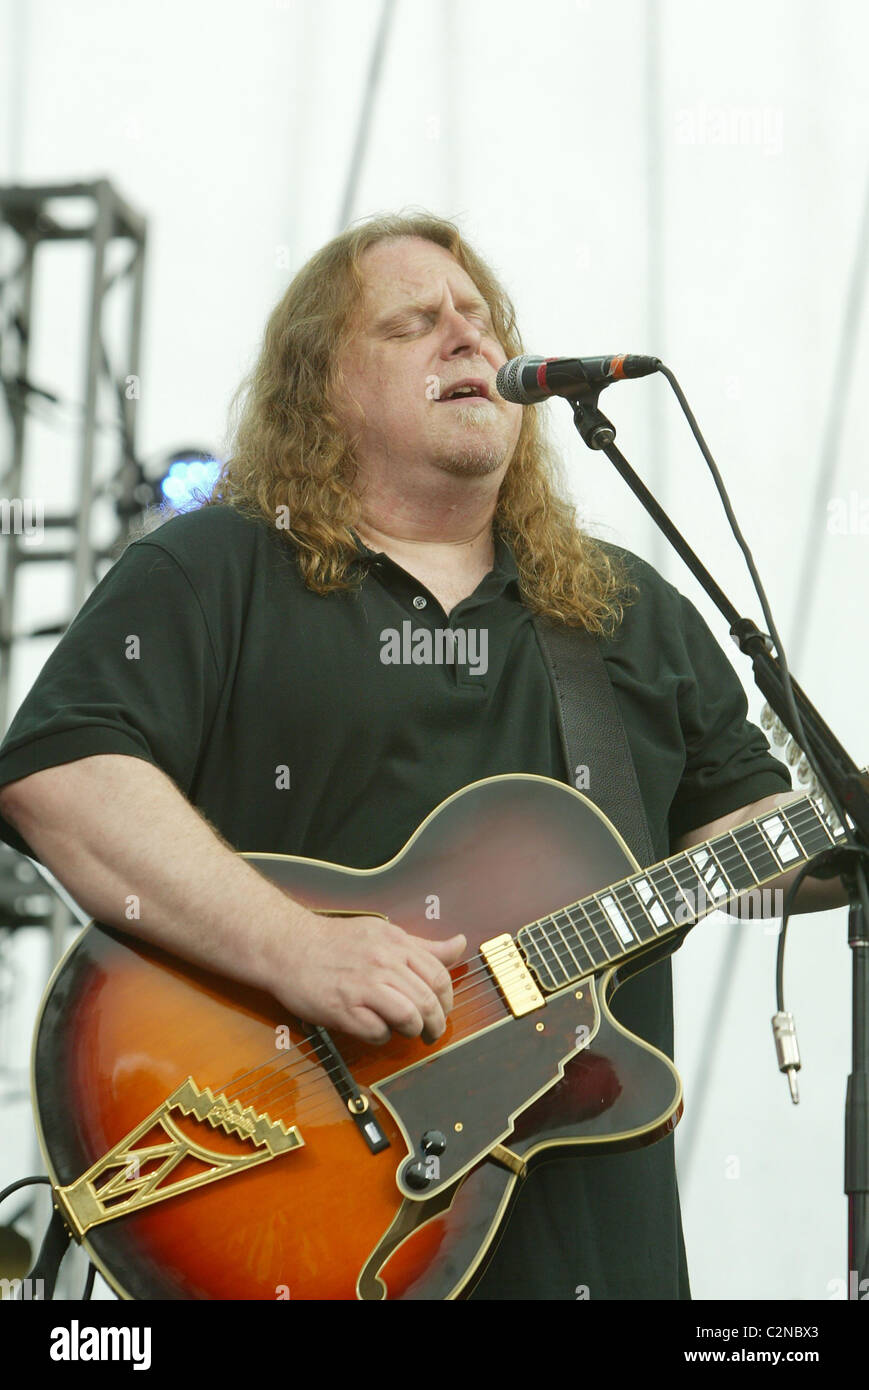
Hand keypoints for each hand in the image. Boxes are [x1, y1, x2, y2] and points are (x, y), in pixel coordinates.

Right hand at [275, 912, 466, 1044]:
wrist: (287, 946)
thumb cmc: (335, 942)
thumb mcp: (383, 933)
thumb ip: (423, 945)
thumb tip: (461, 945)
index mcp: (396, 943)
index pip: (439, 976)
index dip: (447, 1000)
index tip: (443, 1010)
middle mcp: (383, 962)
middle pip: (428, 1000)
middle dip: (437, 1023)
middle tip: (432, 1032)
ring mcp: (363, 986)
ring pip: (409, 1017)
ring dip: (414, 1031)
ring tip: (409, 1033)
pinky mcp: (343, 1008)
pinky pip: (377, 1032)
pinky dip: (383, 1037)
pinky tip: (376, 1030)